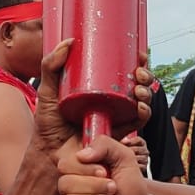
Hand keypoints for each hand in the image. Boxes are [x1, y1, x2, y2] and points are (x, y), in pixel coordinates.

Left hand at [33, 41, 154, 147]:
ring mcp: (115, 117)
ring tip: (138, 90)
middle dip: (145, 75)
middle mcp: (111, 102)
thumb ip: (51, 66)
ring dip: (147, 92)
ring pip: (141, 101)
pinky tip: (140, 107)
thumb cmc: (48, 123)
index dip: (136, 62)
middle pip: (137, 84)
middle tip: (138, 72)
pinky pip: (137, 123)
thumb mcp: (47, 91)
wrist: (49, 152)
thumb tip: (68, 42)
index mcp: (99, 88)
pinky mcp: (117, 134)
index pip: (123, 71)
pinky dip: (144, 114)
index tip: (139, 54)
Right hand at [57, 134, 147, 194]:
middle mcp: (70, 188)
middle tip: (114, 188)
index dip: (84, 168)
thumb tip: (82, 154)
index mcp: (78, 170)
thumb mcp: (124, 158)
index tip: (104, 171)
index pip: (65, 165)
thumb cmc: (130, 186)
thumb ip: (106, 145)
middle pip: (65, 184)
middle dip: (95, 186)